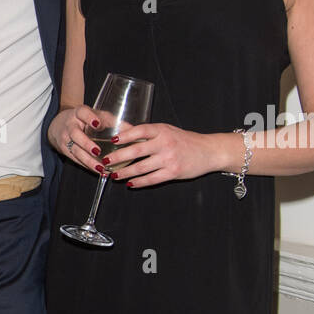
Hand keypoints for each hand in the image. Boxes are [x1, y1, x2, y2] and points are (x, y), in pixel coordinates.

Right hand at [50, 105, 117, 176]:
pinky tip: (98, 171)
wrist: (59, 125)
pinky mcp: (65, 151)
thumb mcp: (97, 116)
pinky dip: (87, 166)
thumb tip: (135, 131)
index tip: (97, 124)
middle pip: (76, 134)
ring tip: (101, 168)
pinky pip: (76, 160)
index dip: (89, 118)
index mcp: (79, 113)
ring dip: (88, 160)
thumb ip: (114, 122)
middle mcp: (70, 125)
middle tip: (98, 151)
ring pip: (75, 151)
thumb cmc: (84, 120)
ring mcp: (66, 139)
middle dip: (86, 144)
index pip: (82, 113)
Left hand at [101, 121, 218, 186]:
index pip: (139, 131)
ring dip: (125, 172)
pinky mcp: (173, 172)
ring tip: (114, 175)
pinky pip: (151, 179)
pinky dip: (138, 182)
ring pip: (141, 168)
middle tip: (105, 162)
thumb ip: (147, 133)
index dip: (124, 136)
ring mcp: (169, 159)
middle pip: (136, 151)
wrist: (208, 151)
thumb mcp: (167, 131)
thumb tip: (123, 132)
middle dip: (117, 158)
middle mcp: (165, 143)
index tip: (111, 142)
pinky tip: (130, 183)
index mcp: (162, 130)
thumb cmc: (184, 140)